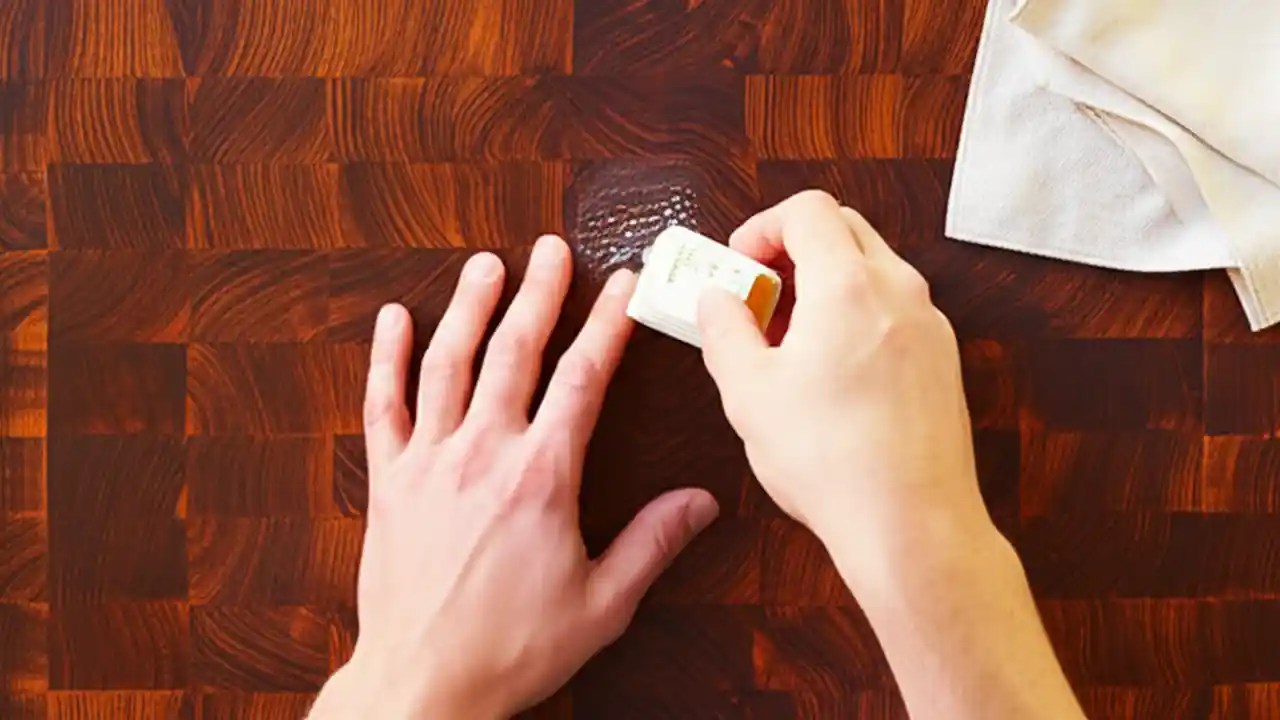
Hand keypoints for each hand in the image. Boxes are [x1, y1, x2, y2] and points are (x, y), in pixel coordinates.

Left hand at [311, 236, 718, 718]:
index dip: (607, 323)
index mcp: (541, 478)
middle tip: (551, 249)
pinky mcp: (389, 482)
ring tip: (486, 263)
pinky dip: (385, 358)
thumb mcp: (602, 606)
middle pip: (515, 352)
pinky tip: (394, 318)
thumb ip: (652, 545)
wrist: (422, 685)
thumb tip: (702, 502)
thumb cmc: (512, 650)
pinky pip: (382, 406)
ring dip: (469, 307)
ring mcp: (429, 462)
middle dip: (539, 293)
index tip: (623, 283)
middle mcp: (483, 455)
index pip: (582, 378)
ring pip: (449, 364)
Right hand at [697, 191, 988, 593]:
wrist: (912, 526)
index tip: (739, 266)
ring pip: (873, 269)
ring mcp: (929, 326)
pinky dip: (856, 314)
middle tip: (759, 294)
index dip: (761, 227)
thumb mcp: (748, 392)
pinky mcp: (942, 361)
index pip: (807, 210)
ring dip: (826, 283)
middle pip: (845, 228)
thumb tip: (716, 301)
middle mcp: (900, 292)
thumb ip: (724, 330)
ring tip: (788, 340)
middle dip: (794, 248)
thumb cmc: (832, 462)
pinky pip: (894, 310)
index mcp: (849, 285)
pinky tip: (828, 371)